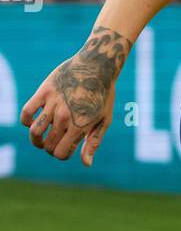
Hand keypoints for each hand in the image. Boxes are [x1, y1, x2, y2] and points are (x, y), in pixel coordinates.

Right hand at [20, 28, 128, 164]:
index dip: (60, 155)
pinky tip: (33, 121)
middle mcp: (66, 116)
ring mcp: (54, 104)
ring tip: (39, 136)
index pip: (61, 153)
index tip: (63, 149)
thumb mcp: (104, 120)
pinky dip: (26, 121)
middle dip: (49, 148)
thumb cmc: (103, 95)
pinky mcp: (44, 92)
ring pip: (35, 132)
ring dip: (35, 139)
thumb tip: (86, 164)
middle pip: (48, 145)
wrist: (97, 66)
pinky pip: (27, 112)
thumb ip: (93, 142)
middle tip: (53, 142)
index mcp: (81, 126)